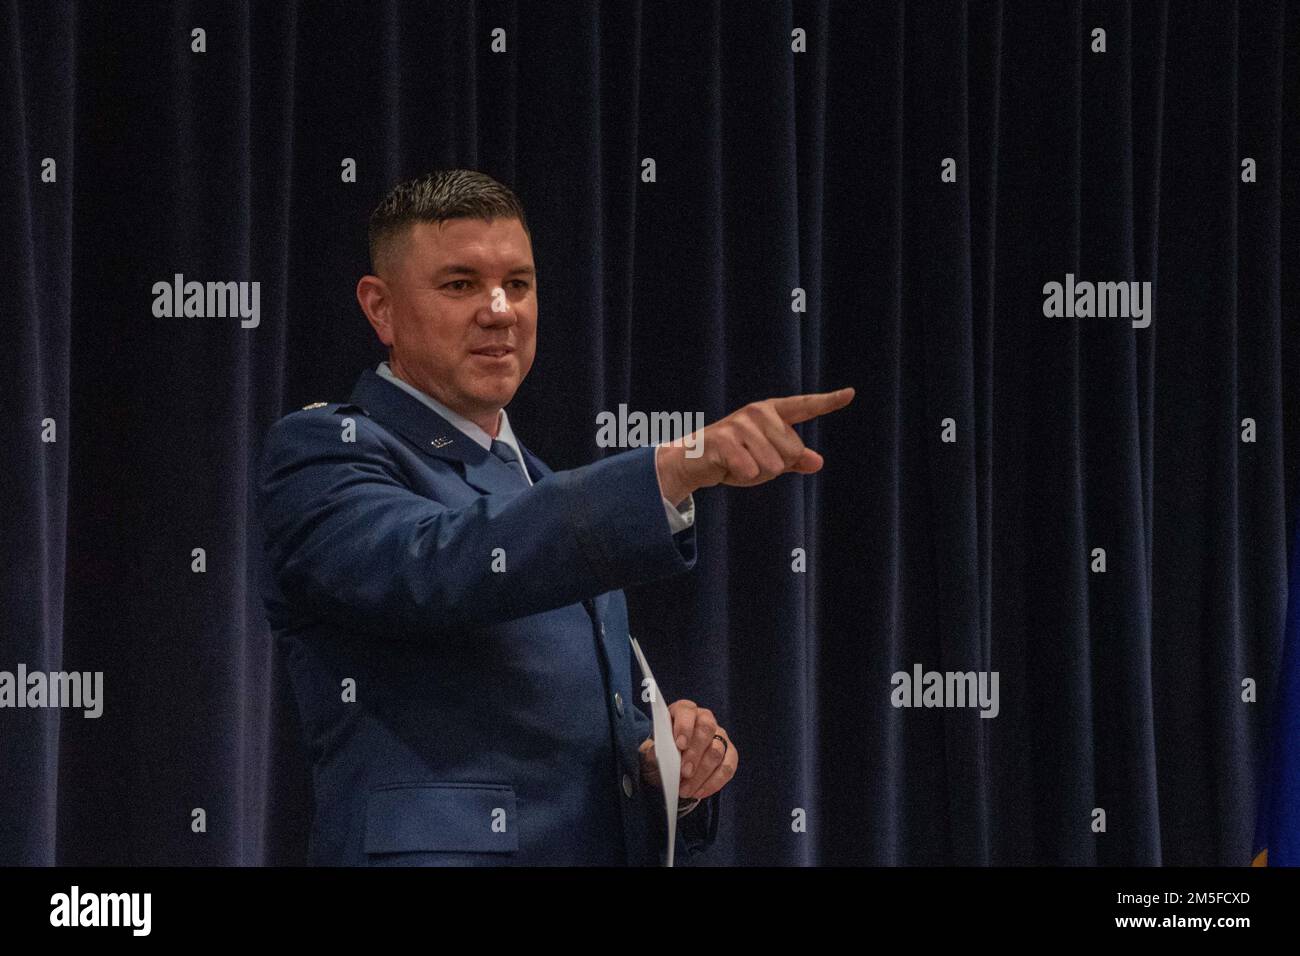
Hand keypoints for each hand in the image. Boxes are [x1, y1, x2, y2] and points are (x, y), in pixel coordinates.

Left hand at [637, 700, 736, 800]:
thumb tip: (660, 755)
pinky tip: (699, 792)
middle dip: (695, 753)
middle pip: (706, 730)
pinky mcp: (729, 754)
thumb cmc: (660, 754)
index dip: (684, 726)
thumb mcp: (651, 751)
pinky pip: (727, 767)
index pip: (687, 711)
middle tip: (684, 772)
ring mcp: (720, 736)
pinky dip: (713, 782)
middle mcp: (705, 719)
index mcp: (683, 711)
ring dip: (702, 773)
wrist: (669, 767)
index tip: (679, 745)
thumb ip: (653, 751)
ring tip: (686, 789)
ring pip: (717, 751)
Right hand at [655, 388, 854, 504]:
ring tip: (739, 464)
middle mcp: (758, 413)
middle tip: (750, 460)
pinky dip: (742, 476)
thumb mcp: (768, 460)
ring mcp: (741, 424)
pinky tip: (728, 468)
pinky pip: (751, 469)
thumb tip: (817, 462)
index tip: (850, 393)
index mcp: (772, 413)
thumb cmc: (735, 457)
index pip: (805, 407)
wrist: (694, 461)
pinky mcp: (724, 439)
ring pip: (773, 463)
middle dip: (775, 466)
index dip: (829, 401)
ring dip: (758, 473)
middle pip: (792, 451)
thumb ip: (794, 460)